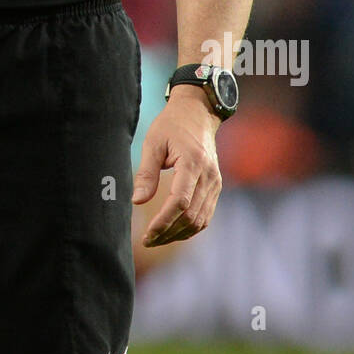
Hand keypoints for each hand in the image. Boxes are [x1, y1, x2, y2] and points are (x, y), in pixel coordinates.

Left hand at [131, 87, 222, 246]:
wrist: (198, 113)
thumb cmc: (172, 125)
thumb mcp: (153, 142)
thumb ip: (146, 172)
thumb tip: (137, 201)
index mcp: (192, 163)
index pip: (180, 202)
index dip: (163, 221)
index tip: (147, 233)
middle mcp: (208, 177)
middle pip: (190, 216)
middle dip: (168, 233)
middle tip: (147, 240)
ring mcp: (215, 183)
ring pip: (200, 220)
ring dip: (178, 234)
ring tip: (157, 239)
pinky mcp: (216, 187)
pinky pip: (205, 215)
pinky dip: (190, 227)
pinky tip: (173, 230)